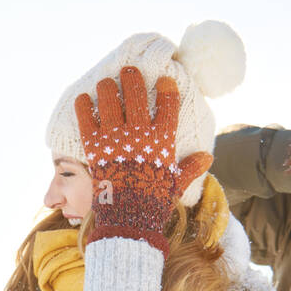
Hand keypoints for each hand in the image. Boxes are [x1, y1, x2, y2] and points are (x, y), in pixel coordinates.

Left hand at [74, 66, 212, 252]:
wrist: (127, 220)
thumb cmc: (153, 203)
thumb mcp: (175, 185)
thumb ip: (190, 168)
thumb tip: (207, 157)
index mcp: (161, 142)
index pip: (168, 106)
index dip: (166, 90)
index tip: (163, 80)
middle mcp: (139, 136)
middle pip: (136, 97)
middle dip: (132, 80)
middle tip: (128, 71)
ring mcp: (116, 140)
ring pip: (110, 102)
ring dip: (107, 89)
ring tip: (106, 83)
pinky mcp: (95, 149)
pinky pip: (87, 121)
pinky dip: (84, 108)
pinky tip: (83, 100)